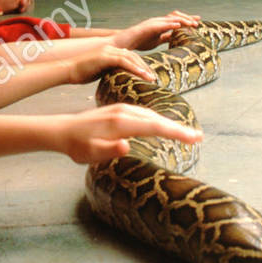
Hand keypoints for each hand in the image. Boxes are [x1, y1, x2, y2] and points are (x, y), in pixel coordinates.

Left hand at [57, 104, 201, 163]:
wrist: (63, 130)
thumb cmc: (77, 145)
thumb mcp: (89, 153)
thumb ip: (108, 150)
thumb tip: (126, 146)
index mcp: (120, 123)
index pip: (154, 126)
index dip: (176, 132)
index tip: (194, 138)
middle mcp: (124, 112)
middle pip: (158, 119)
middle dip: (179, 128)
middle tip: (199, 137)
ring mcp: (123, 109)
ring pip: (152, 115)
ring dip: (170, 124)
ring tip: (187, 134)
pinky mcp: (120, 110)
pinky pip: (145, 114)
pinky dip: (158, 120)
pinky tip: (163, 126)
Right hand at [65, 45, 154, 83]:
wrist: (67, 70)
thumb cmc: (82, 74)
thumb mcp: (101, 72)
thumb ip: (112, 72)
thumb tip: (121, 81)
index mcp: (111, 52)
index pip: (131, 57)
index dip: (141, 66)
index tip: (150, 76)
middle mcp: (111, 49)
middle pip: (134, 56)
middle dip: (146, 67)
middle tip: (155, 78)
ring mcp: (108, 51)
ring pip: (131, 57)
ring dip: (143, 68)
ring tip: (152, 78)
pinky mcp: (105, 56)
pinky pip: (124, 61)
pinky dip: (135, 68)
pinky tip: (143, 75)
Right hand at [111, 12, 200, 49]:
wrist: (123, 42)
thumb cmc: (138, 41)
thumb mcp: (156, 40)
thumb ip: (166, 37)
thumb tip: (176, 37)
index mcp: (160, 25)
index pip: (176, 20)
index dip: (187, 20)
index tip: (197, 22)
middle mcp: (157, 21)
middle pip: (175, 17)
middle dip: (187, 18)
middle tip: (198, 22)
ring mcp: (152, 23)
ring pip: (170, 19)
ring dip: (182, 20)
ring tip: (192, 24)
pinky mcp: (147, 27)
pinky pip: (160, 25)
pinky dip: (170, 24)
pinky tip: (178, 26)